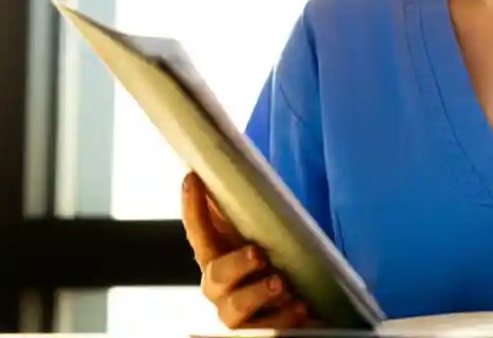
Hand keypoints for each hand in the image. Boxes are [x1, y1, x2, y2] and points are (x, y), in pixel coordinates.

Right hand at [181, 172, 313, 329]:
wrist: (298, 304)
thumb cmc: (275, 264)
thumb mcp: (263, 235)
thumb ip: (248, 214)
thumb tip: (239, 172)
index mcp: (216, 257)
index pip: (198, 231)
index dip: (192, 207)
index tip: (192, 179)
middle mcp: (219, 287)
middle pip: (215, 274)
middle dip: (235, 264)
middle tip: (257, 253)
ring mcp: (234, 314)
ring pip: (235, 307)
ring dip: (258, 292)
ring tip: (280, 283)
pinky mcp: (255, 332)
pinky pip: (265, 329)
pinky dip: (283, 316)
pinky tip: (300, 306)